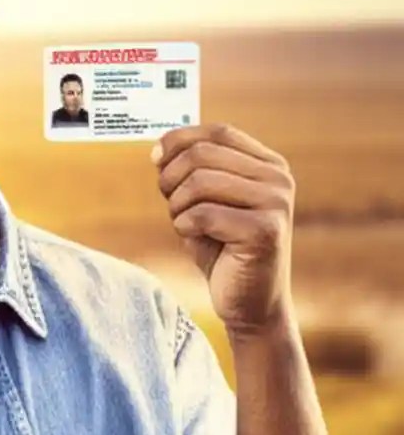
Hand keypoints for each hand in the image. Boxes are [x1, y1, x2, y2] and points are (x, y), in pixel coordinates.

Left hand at [152, 123, 295, 334]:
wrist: (250, 302)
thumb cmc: (222, 249)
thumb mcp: (203, 202)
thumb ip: (189, 172)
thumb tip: (160, 147)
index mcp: (268, 164)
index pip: (217, 132)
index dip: (179, 140)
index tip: (156, 158)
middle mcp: (278, 178)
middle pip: (202, 155)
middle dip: (171, 179)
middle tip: (170, 204)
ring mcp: (276, 203)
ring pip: (198, 182)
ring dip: (177, 206)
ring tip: (187, 225)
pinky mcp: (265, 231)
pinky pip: (201, 215)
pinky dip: (184, 227)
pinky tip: (196, 240)